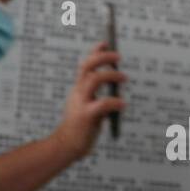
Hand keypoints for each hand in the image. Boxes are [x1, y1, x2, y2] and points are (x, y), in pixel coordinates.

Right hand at [51, 42, 125, 160]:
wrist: (65, 147)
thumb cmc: (80, 129)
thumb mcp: (88, 108)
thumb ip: (98, 97)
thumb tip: (116, 87)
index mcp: (78, 90)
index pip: (85, 65)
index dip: (95, 52)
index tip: (106, 43)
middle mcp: (78, 93)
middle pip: (88, 66)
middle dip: (103, 57)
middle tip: (118, 57)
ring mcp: (81, 104)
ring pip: (94, 80)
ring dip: (111, 75)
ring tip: (124, 78)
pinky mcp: (86, 116)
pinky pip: (102, 104)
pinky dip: (115, 101)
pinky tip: (123, 104)